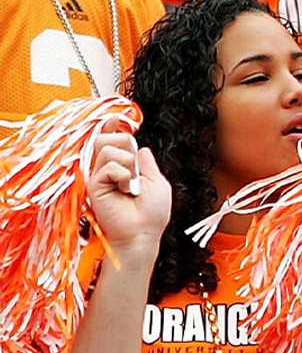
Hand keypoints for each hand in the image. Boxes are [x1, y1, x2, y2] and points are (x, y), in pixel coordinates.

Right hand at [86, 134, 169, 263]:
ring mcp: (99, 176)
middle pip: (107, 137)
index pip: (112, 140)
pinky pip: (109, 165)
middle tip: (133, 167)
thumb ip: (147, 164)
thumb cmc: (151, 214)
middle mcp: (108, 169)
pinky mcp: (93, 185)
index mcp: (123, 167)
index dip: (113, 127)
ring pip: (108, 148)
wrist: (142, 234)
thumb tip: (141, 147)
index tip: (116, 119)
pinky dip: (123, 175)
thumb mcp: (158, 183)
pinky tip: (125, 189)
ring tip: (131, 184)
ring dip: (127, 164)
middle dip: (124, 143)